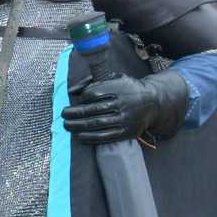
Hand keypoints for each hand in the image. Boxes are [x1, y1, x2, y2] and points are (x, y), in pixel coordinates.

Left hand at [60, 70, 189, 147]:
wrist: (153, 103)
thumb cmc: (127, 90)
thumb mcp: (114, 79)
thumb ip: (91, 82)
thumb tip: (71, 91)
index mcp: (119, 88)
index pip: (94, 93)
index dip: (83, 97)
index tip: (77, 100)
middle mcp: (123, 104)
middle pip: (92, 110)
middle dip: (74, 113)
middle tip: (63, 114)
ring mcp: (125, 119)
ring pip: (96, 124)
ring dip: (78, 126)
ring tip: (67, 125)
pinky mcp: (126, 132)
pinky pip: (105, 137)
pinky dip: (90, 138)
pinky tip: (80, 136)